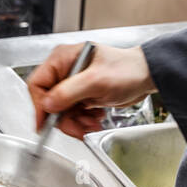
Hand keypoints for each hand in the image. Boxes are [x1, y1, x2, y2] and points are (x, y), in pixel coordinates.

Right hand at [27, 42, 155, 139]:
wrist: (147, 76)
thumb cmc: (127, 69)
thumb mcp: (96, 81)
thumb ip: (68, 92)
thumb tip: (47, 105)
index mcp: (63, 59)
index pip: (38, 84)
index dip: (39, 105)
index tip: (44, 123)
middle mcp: (65, 70)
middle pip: (49, 102)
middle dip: (63, 118)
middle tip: (77, 128)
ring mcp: (73, 83)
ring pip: (61, 111)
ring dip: (75, 122)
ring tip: (90, 123)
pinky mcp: (82, 95)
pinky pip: (73, 113)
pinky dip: (82, 121)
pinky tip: (94, 119)